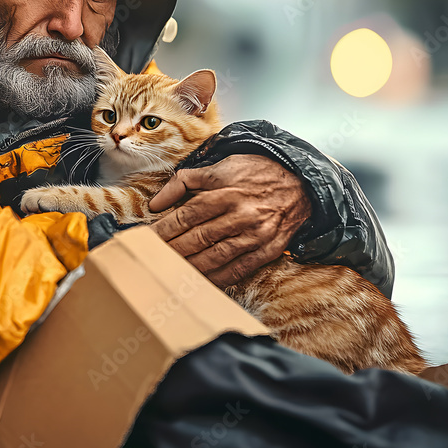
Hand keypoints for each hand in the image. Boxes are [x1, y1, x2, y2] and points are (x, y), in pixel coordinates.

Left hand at [149, 154, 310, 287]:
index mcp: (226, 192)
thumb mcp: (221, 167)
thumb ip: (185, 181)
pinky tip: (199, 280)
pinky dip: (216, 278)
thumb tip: (155, 202)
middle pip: (198, 238)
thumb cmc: (256, 174)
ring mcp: (255, 235)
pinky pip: (238, 270)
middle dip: (171, 250)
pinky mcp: (267, 251)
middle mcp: (241, 215)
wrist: (301, 185)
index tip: (145, 239)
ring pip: (215, 257)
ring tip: (169, 271)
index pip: (187, 214)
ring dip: (189, 267)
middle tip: (151, 259)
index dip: (164, 229)